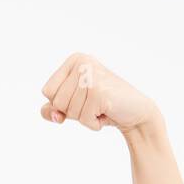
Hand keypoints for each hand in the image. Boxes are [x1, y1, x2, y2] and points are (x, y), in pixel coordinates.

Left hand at [40, 52, 157, 132]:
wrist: (135, 111)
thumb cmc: (102, 106)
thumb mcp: (72, 105)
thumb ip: (52, 109)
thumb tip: (54, 114)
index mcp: (74, 60)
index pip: (47, 91)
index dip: (61, 103)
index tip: (81, 98)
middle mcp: (82, 63)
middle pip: (57, 102)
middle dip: (73, 111)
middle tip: (93, 104)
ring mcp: (91, 76)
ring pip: (69, 111)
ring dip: (85, 117)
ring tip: (100, 107)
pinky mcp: (100, 92)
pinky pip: (84, 119)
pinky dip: (94, 123)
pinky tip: (106, 112)